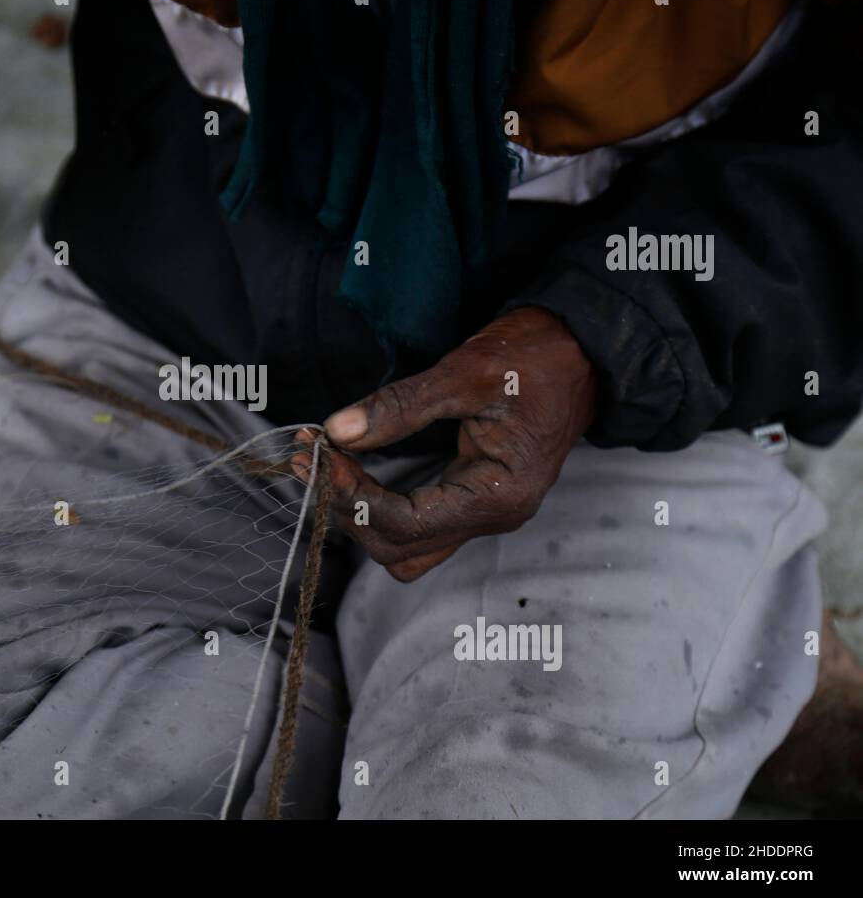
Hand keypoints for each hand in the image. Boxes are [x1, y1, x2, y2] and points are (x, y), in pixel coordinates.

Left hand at [293, 307, 595, 581]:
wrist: (585, 348)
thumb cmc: (536, 357)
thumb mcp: (465, 372)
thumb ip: (401, 406)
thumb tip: (337, 430)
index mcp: (498, 497)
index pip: (403, 524)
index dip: (351, 495)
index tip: (318, 454)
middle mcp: (493, 517)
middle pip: (398, 549)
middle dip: (348, 508)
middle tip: (313, 456)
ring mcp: (484, 512)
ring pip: (406, 546)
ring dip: (360, 514)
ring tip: (326, 464)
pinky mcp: (473, 497)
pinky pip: (417, 522)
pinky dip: (379, 503)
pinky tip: (353, 466)